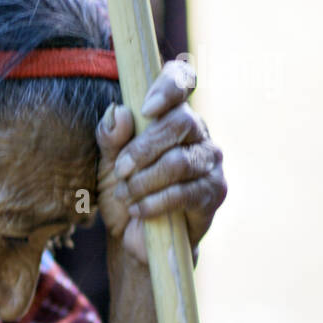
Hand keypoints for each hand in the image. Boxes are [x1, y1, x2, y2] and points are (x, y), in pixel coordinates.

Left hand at [95, 60, 226, 263]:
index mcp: (174, 116)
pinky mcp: (213, 194)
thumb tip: (119, 113)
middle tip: (121, 171)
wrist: (135, 238)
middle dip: (143, 149)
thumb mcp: (109, 163)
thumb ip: (111, 138)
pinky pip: (184, 193)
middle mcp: (199, 133)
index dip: (168, 88)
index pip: (181, 83)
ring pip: (179, 162)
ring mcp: (210, 163)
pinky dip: (155, 202)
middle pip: (180, 122)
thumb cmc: (126, 193)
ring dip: (145, 181)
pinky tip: (139, 210)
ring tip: (126, 196)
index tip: (145, 110)